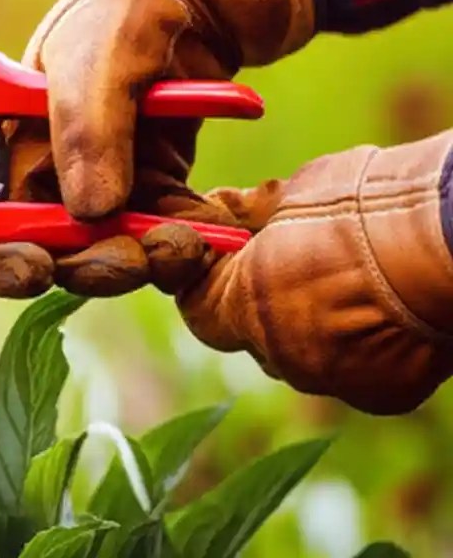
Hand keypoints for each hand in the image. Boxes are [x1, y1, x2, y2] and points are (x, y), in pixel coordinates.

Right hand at [0, 0, 313, 298]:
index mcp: (7, 134)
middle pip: (47, 245)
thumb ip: (85, 130)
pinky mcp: (159, 180)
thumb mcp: (95, 50)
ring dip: (140, 257)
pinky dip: (185, 239)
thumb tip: (88, 213)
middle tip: (126, 258)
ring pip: (108, 247)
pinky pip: (162, 229)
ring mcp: (105, 175)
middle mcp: (49, 162)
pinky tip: (211, 237)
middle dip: (83, 263)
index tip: (34, 266)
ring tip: (180, 245)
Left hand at [180, 133, 452, 414]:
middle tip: (300, 260)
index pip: (197, 308)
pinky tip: (391, 311)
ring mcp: (335, 381)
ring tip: (358, 280)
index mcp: (247, 306)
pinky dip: (364, 347)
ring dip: (316, 326)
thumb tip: (224, 212)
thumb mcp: (295, 193)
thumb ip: (249, 216)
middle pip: (255, 334)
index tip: (226, 254)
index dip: (208, 278)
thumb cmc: (372, 204)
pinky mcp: (384, 395)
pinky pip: (355, 372)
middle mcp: (283, 355)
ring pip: (306, 356)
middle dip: (266, 301)